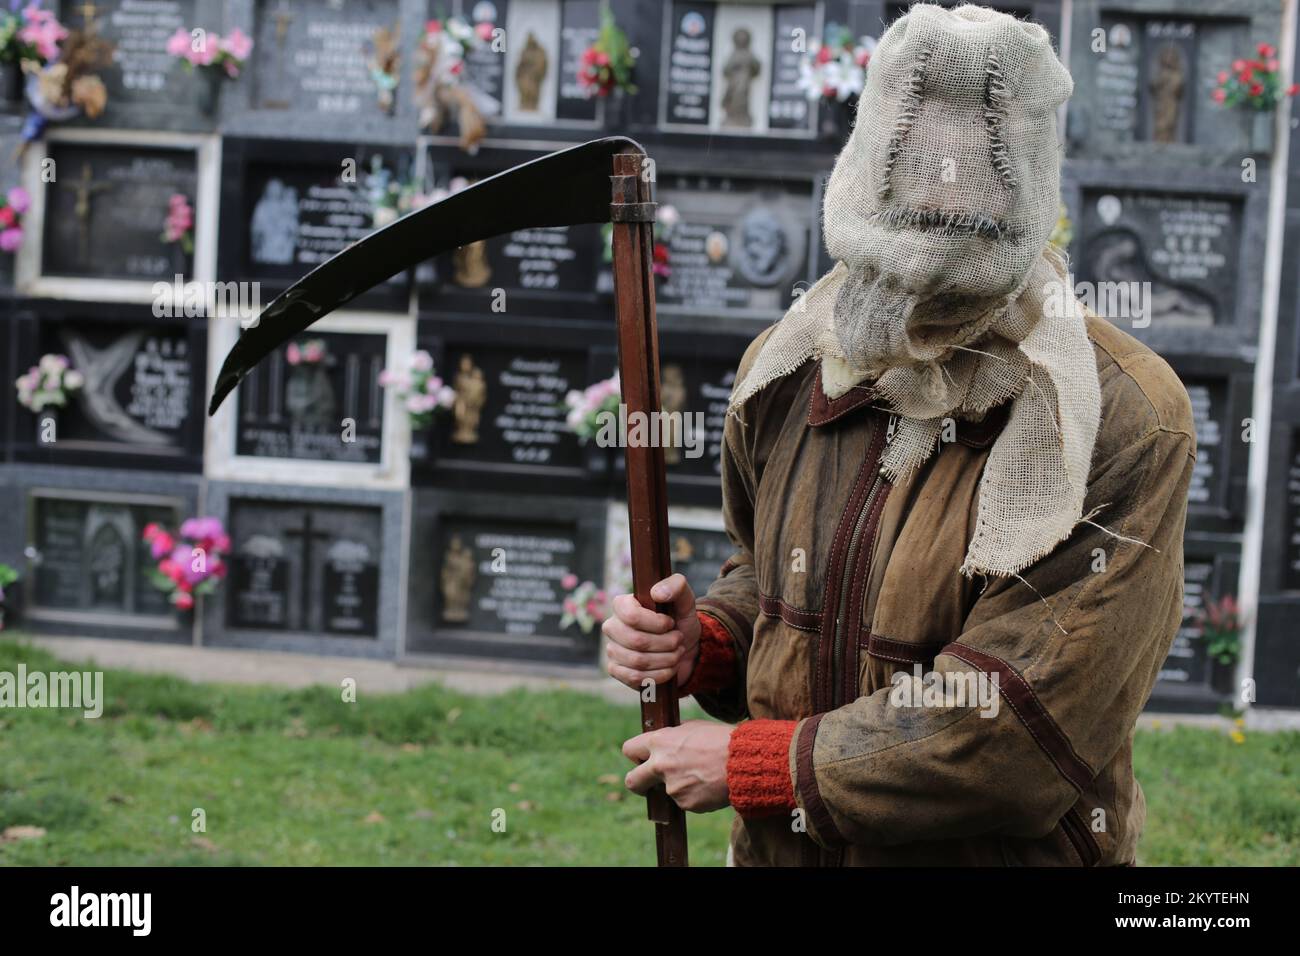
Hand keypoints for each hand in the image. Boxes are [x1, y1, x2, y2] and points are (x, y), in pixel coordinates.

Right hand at [602, 573, 699, 690]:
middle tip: (678, 640)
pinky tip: (669, 668)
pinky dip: (659, 675)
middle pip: (637, 641)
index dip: (657, 623)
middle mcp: (612, 626)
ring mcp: (612, 649)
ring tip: (677, 653)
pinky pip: (635, 677)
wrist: (685, 649)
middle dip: (666, 643)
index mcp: (623, 605)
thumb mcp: (685, 601)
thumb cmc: (680, 621)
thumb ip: (676, 586)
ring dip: (666, 659)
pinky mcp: (616, 670)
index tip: (671, 623)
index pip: (631, 616)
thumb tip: (656, 593)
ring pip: (638, 661)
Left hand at [622, 720, 731, 812]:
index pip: (629, 750)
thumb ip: (671, 737)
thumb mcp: (691, 727)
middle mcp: (660, 766)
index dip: (636, 756)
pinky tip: (709, 785)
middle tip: (648, 784)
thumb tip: (663, 744)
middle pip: (632, 781)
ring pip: (667, 791)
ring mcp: (672, 788)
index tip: (642, 760)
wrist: (743, 762)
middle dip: (637, 783)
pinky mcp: (685, 804)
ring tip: (702, 775)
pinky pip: (684, 801)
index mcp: (660, 742)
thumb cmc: (720, 739)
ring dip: (679, 786)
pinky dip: (694, 796)